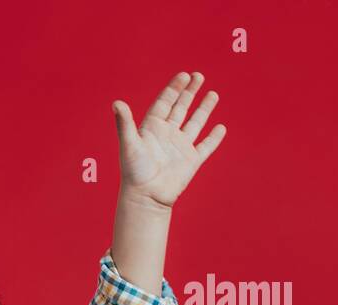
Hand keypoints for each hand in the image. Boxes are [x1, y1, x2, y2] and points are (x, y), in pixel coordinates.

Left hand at [112, 72, 225, 210]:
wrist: (146, 197)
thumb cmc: (134, 172)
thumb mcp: (129, 144)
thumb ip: (124, 123)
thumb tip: (116, 103)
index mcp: (151, 129)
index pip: (164, 103)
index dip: (173, 89)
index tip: (184, 76)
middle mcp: (166, 135)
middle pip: (180, 108)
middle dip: (189, 92)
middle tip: (199, 75)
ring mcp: (180, 147)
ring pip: (195, 123)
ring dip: (204, 109)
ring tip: (213, 93)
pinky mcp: (191, 161)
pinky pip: (205, 147)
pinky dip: (214, 138)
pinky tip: (221, 128)